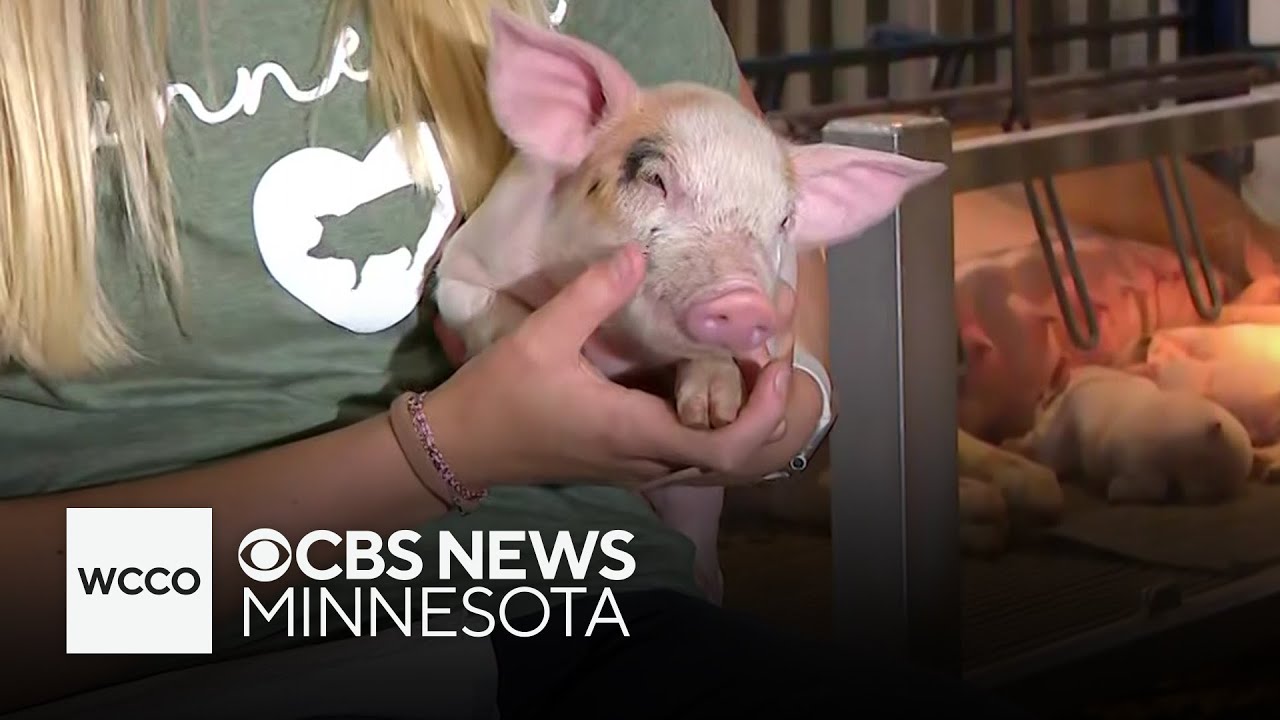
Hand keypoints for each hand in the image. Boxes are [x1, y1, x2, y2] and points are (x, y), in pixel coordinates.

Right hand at [421, 245, 792, 489]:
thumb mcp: (539, 338)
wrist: (458, 448)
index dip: (765, 413)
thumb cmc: (498, 398)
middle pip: (734, 455)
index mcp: (635, 433)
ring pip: (712, 455)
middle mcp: (646, 460)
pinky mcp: (625, 460)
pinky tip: (708, 375)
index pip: (727, 447)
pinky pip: (687, 448)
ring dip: (742, 413)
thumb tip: (640, 253)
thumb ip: (592, 295)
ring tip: (753, 357)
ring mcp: (636, 465)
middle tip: (775, 350)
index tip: (776, 364)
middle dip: (767, 407)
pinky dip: (712, 418)